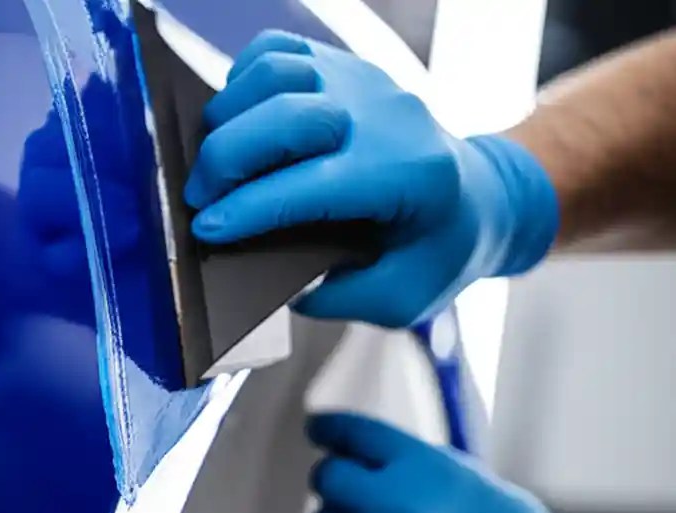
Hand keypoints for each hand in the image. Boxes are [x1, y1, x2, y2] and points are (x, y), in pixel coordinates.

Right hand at [184, 31, 558, 326]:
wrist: (479, 199)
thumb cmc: (436, 251)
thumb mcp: (399, 299)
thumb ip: (336, 296)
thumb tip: (272, 278)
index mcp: (409, 175)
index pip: (312, 186)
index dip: (251, 208)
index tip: (206, 229)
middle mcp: (387, 117)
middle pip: (288, 117)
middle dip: (227, 160)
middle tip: (197, 199)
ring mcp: (363, 81)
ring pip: (275, 73)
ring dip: (228, 116)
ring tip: (214, 162)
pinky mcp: (343, 65)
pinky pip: (277, 51)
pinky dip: (242, 78)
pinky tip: (237, 119)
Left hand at [305, 413, 599, 512]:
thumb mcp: (489, 494)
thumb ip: (430, 475)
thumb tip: (384, 463)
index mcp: (432, 472)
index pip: (357, 433)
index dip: (331, 430)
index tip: (320, 430)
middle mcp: (400, 508)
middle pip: (330, 479)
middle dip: (337, 484)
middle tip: (350, 497)